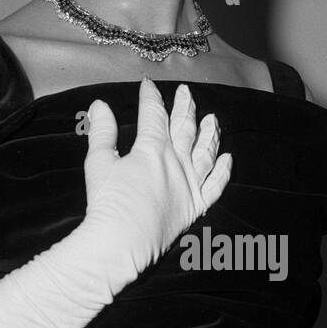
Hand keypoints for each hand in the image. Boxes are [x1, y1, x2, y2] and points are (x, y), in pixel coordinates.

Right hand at [77, 78, 232, 281]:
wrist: (121, 242)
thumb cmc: (107, 202)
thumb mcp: (98, 162)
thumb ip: (102, 131)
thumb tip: (100, 105)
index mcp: (152, 148)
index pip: (154, 114)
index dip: (151, 97)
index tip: (148, 85)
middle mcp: (177, 162)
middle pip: (185, 128)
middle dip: (186, 107)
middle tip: (187, 93)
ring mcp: (190, 185)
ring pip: (206, 152)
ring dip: (210, 134)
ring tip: (213, 120)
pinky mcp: (195, 207)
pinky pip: (216, 186)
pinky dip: (223, 171)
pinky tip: (227, 159)